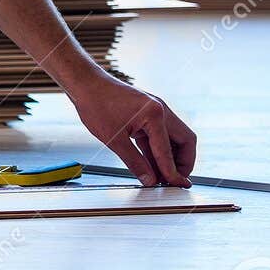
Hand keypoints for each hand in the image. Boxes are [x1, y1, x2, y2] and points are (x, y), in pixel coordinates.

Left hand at [67, 71, 195, 186]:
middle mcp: (161, 110)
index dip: (172, 172)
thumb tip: (150, 180)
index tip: (177, 186)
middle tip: (175, 180)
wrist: (85, 84)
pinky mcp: (146, 114)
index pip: (168, 150)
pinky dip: (156, 150)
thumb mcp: (113, 138)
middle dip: (183, 162)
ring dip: (169, 157)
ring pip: (172, 139)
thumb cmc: (96, 104)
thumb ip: (134, 162)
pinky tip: (151, 165)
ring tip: (161, 177)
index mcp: (155, 114)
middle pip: (184, 141)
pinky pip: (158, 135)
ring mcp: (155, 111)